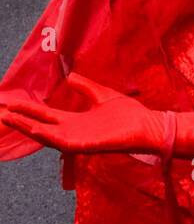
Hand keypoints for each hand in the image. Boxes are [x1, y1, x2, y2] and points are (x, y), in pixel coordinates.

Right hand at [0, 74, 166, 154]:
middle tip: (1, 112)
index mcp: (76, 121)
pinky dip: (49, 137)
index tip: (10, 102)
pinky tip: (36, 129)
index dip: (28, 109)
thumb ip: (84, 87)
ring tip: (10, 119)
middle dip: (20, 120)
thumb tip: (68, 77)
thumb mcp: (102, 95)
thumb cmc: (130, 114)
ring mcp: (79, 140)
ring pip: (47, 135)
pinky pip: (64, 143)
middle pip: (40, 125)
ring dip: (28, 128)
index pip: (45, 115)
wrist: (149, 125)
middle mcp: (73, 132)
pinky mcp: (88, 146)